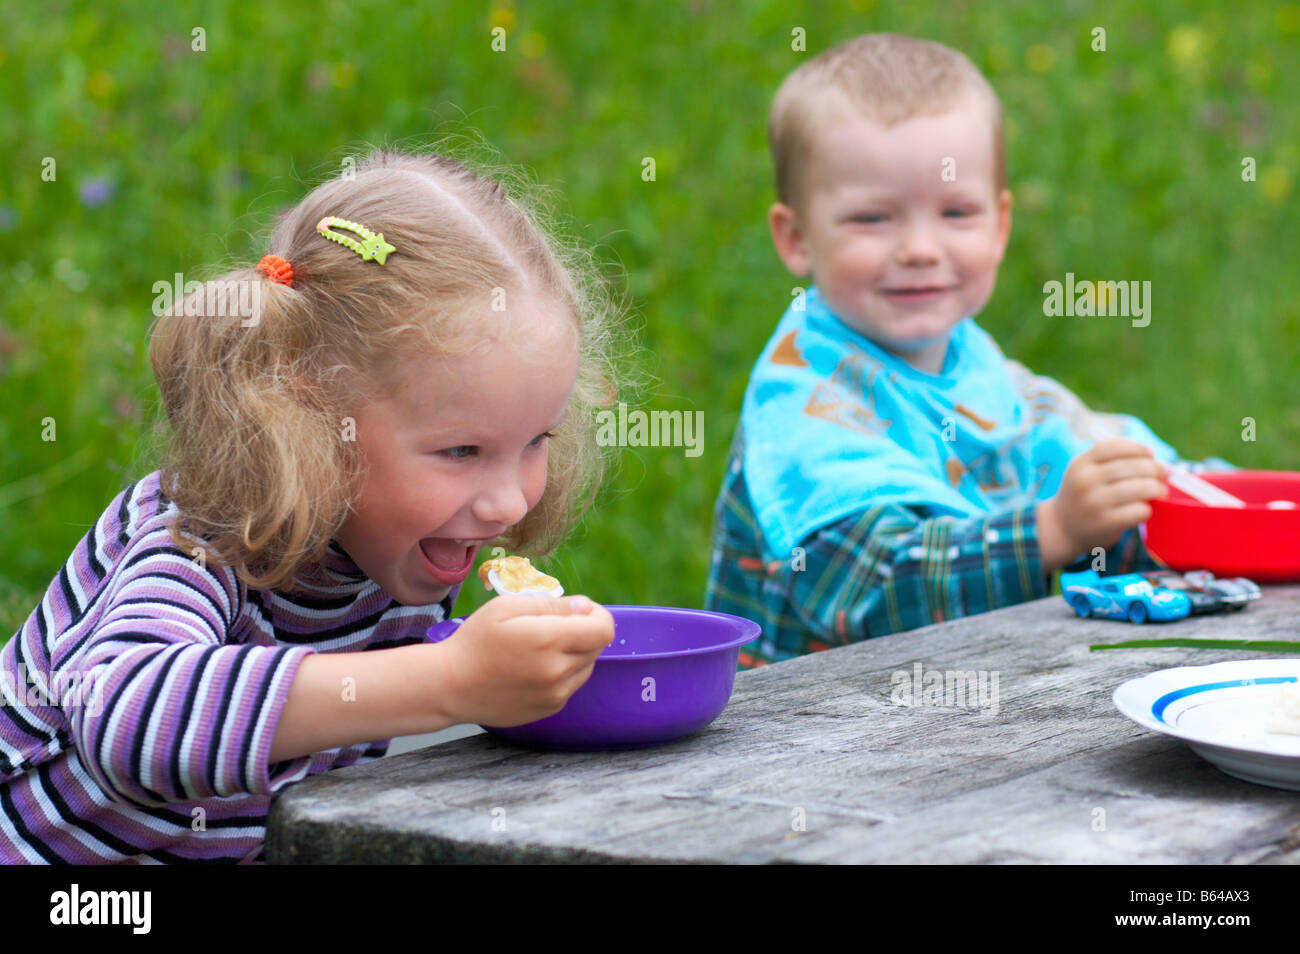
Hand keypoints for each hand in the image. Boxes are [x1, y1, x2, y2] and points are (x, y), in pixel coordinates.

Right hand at [432, 594, 614, 726]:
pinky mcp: (549, 708)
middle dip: (584, 631)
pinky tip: (534, 667)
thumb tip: (584, 607)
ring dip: (575, 653)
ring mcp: (555, 694)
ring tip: (541, 647)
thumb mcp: (506, 607)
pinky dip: (563, 672)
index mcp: (549, 640)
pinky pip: (572, 685)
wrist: (450, 686)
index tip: (578, 610)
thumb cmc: (475, 641)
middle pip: (597, 647)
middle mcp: (558, 671)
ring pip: (587, 666)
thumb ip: (551, 604)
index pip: (604, 630)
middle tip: (553, 625)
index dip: (597, 615)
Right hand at [1037, 437, 1169, 570]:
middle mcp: (1085, 480)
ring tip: (1161, 491)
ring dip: (1157, 488)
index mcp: (1081, 464)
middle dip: (1155, 468)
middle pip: (1131, 467)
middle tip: (1166, 473)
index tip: (1151, 454)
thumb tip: (1153, 458)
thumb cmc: (1082, 496)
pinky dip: (1147, 510)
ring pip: (1139, 488)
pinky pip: (1138, 511)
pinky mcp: (1104, 522)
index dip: (1137, 448)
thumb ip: (1110, 462)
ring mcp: (1094, 502)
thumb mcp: (1084, 472)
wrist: (1061, 528)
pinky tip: (1145, 510)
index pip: (1113, 447)